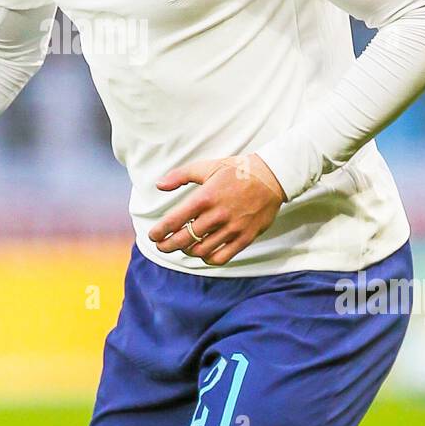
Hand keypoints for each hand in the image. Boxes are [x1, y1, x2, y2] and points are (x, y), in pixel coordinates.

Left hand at [147, 153, 285, 265]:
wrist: (271, 176)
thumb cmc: (236, 170)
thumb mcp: (206, 166)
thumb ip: (180, 176)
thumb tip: (159, 185)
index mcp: (205, 197)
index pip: (174, 220)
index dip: (159, 232)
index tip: (153, 236)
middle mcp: (217, 215)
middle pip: (184, 239)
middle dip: (167, 246)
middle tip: (161, 246)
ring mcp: (232, 228)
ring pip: (201, 251)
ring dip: (187, 252)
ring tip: (183, 246)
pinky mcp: (245, 238)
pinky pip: (222, 257)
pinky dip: (208, 259)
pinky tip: (203, 253)